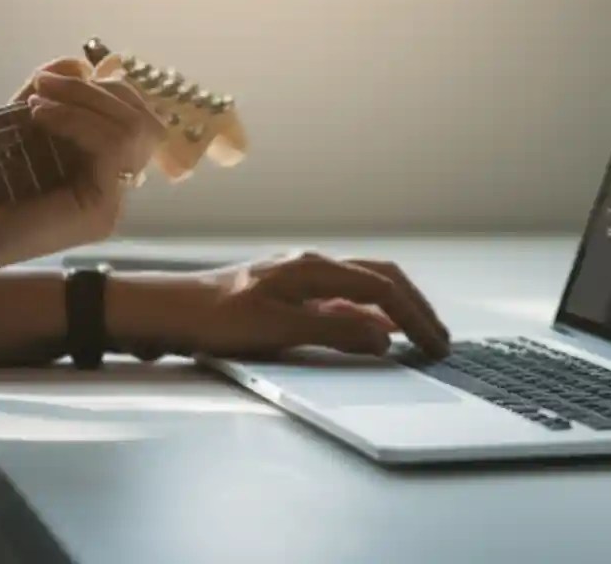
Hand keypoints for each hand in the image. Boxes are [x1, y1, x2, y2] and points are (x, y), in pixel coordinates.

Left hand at [13, 57, 164, 240]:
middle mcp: (119, 189)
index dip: (105, 89)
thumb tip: (78, 61)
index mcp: (108, 171)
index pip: (138, 118)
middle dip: (94, 90)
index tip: (53, 79)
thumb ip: (52, 96)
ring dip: (83, 101)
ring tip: (37, 101)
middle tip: (45, 83)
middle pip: (143, 121)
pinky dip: (77, 120)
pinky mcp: (102, 208)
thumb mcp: (24, 126)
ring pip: (131, 130)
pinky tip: (40, 116)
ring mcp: (115, 203)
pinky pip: (111, 147)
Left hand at [110, 251, 451, 359]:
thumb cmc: (215, 318)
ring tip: (418, 334)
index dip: (416, 318)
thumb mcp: (276, 329)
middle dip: (416, 309)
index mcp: (315, 269)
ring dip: (397, 308)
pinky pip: (345, 297)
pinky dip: (371, 313)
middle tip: (439, 339)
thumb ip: (333, 331)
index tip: (437, 345)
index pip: (384, 290)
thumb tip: (383, 337)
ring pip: (366, 285)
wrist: (170, 310)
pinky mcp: (292, 291)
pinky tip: (374, 331)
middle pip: (383, 279)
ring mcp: (303, 277)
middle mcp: (314, 266)